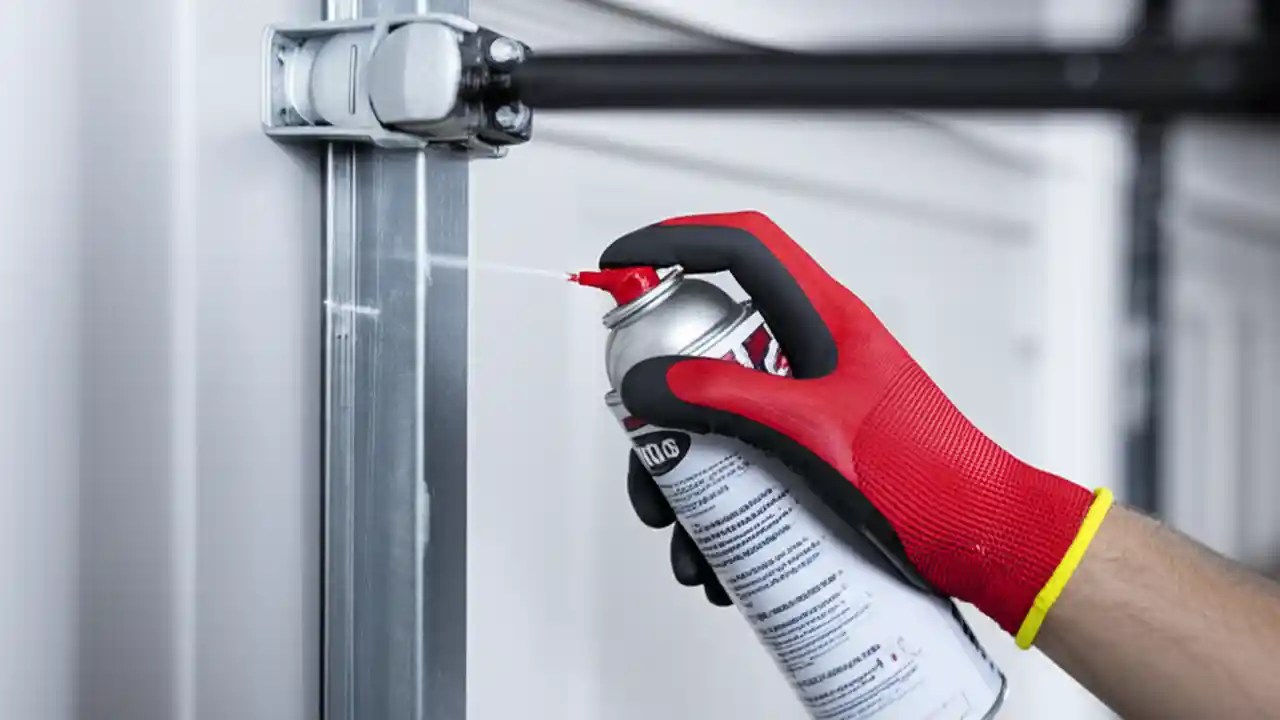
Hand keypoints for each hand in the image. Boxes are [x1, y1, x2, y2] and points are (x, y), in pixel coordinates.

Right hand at [606, 211, 1111, 646]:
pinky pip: (741, 466)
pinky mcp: (808, 457)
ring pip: (718, 416)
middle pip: (710, 345)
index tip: (621, 262)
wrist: (985, 542)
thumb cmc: (933, 478)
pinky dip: (716, 506)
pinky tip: (711, 556)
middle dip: (661, 399)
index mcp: (824, 322)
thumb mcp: (818, 432)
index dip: (675, 241)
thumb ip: (732, 400)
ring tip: (675, 530)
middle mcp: (810, 357)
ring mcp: (807, 408)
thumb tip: (651, 383)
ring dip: (683, 472)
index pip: (742, 248)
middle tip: (640, 439)